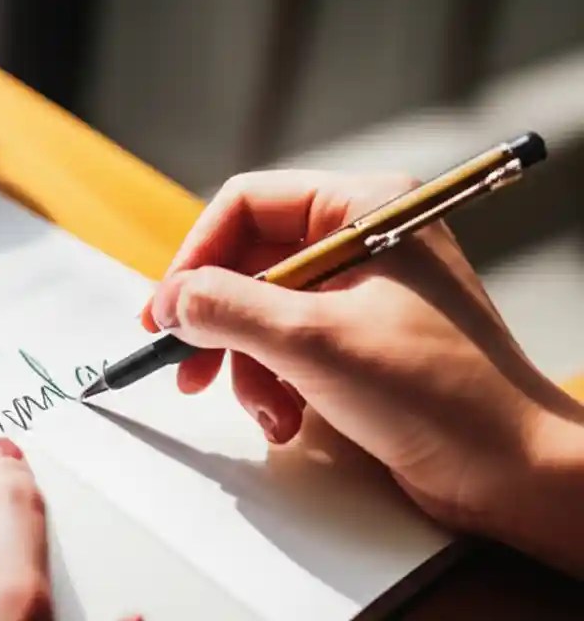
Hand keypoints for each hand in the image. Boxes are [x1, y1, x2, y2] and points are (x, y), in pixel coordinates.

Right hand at [140, 170, 583, 571]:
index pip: (248, 205)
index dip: (196, 256)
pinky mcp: (363, 340)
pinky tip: (287, 421)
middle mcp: (364, 240)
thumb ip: (228, 309)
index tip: (165, 311)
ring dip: (248, 367)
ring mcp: (364, 292)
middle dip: (217, 323)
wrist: (511, 472)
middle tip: (184, 367)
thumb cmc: (437, 393)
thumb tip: (171, 300)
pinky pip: (289, 346)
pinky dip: (276, 384)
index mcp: (365, 209)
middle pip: (250, 262)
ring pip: (263, 312)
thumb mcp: (313, 342)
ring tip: (265, 412)